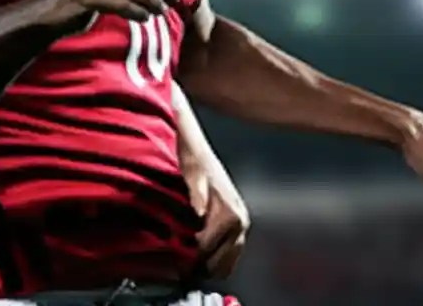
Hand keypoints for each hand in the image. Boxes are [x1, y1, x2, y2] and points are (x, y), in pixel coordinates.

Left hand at [186, 158, 250, 278]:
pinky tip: (206, 258)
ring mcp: (241, 220)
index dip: (195, 256)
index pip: (211, 246)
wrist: (199, 150)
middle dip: (207, 265)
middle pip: (226, 256)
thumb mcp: (192, 174)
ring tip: (197, 270)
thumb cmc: (194, 161)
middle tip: (188, 272)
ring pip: (232, 253)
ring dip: (216, 263)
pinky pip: (232, 245)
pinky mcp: (236, 219)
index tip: (181, 262)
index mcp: (231, 212)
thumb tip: (199, 213)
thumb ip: (197, 195)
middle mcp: (240, 218)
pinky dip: (221, 255)